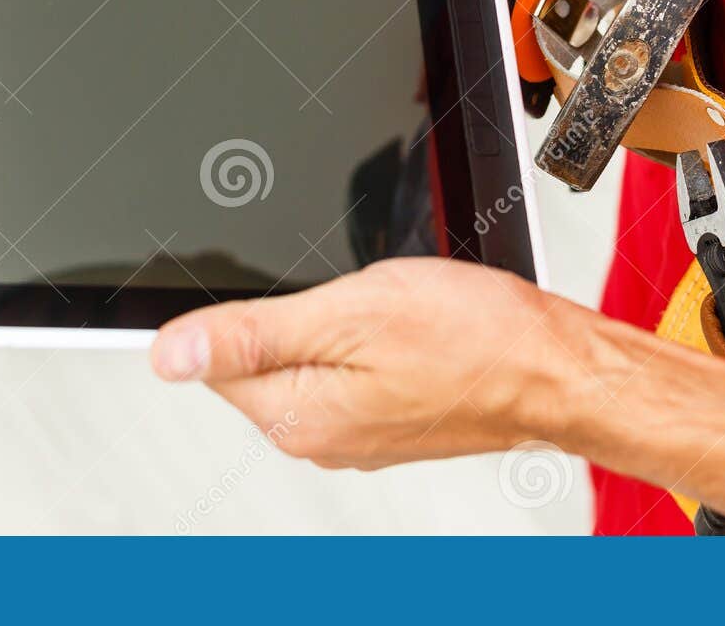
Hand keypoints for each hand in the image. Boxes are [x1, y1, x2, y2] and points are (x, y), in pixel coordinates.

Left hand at [149, 257, 596, 468]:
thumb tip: (167, 355)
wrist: (557, 369)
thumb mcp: (349, 314)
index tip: (300, 286)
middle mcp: (319, 438)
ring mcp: (357, 435)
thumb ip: (251, 333)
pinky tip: (410, 325)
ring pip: (312, 356)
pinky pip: (351, 368)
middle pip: (263, 356)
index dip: (245, 302)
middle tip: (359, 293)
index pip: (217, 356)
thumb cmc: (475, 338)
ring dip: (337, 321)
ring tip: (391, 307)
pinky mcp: (389, 421)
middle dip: (297, 310)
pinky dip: (369, 339)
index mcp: (296, 416)